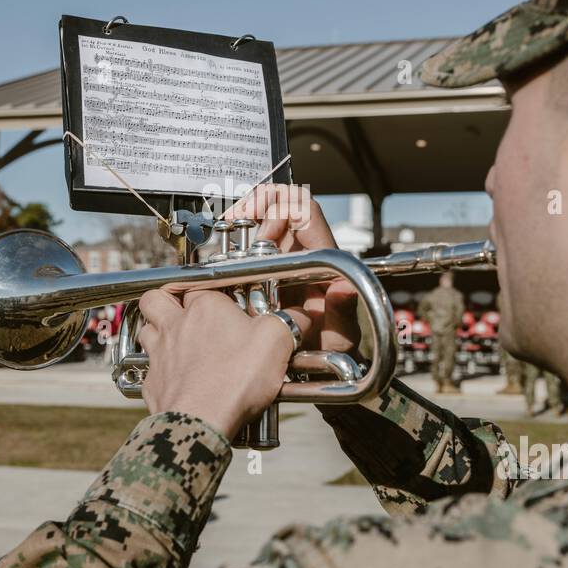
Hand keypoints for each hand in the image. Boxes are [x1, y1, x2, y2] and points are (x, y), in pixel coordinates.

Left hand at [137, 289, 305, 440]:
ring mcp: (159, 353)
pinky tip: (176, 378)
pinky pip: (148, 368)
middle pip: (157, 299)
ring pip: (145, 329)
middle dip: (166, 301)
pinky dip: (159, 370)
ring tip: (175, 341)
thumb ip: (290, 322)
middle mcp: (176, 324)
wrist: (202, 420)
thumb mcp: (276, 342)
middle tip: (183, 312)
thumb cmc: (236, 378)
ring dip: (156, 331)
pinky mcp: (152, 382)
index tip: (231, 309)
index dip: (215, 296)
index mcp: (206, 307)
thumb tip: (302, 316)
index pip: (203, 287)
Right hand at [225, 184, 360, 354]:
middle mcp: (304, 251)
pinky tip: (224, 246)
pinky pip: (250, 240)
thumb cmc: (332, 350)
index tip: (262, 233)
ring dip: (243, 217)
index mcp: (323, 259)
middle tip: (235, 222)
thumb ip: (342, 315)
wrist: (320, 364)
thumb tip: (343, 289)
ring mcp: (284, 257)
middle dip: (256, 204)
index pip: (306, 211)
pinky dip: (235, 236)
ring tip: (227, 229)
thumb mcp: (339, 337)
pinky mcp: (265, 267)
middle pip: (282, 203)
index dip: (283, 209)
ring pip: (264, 217)